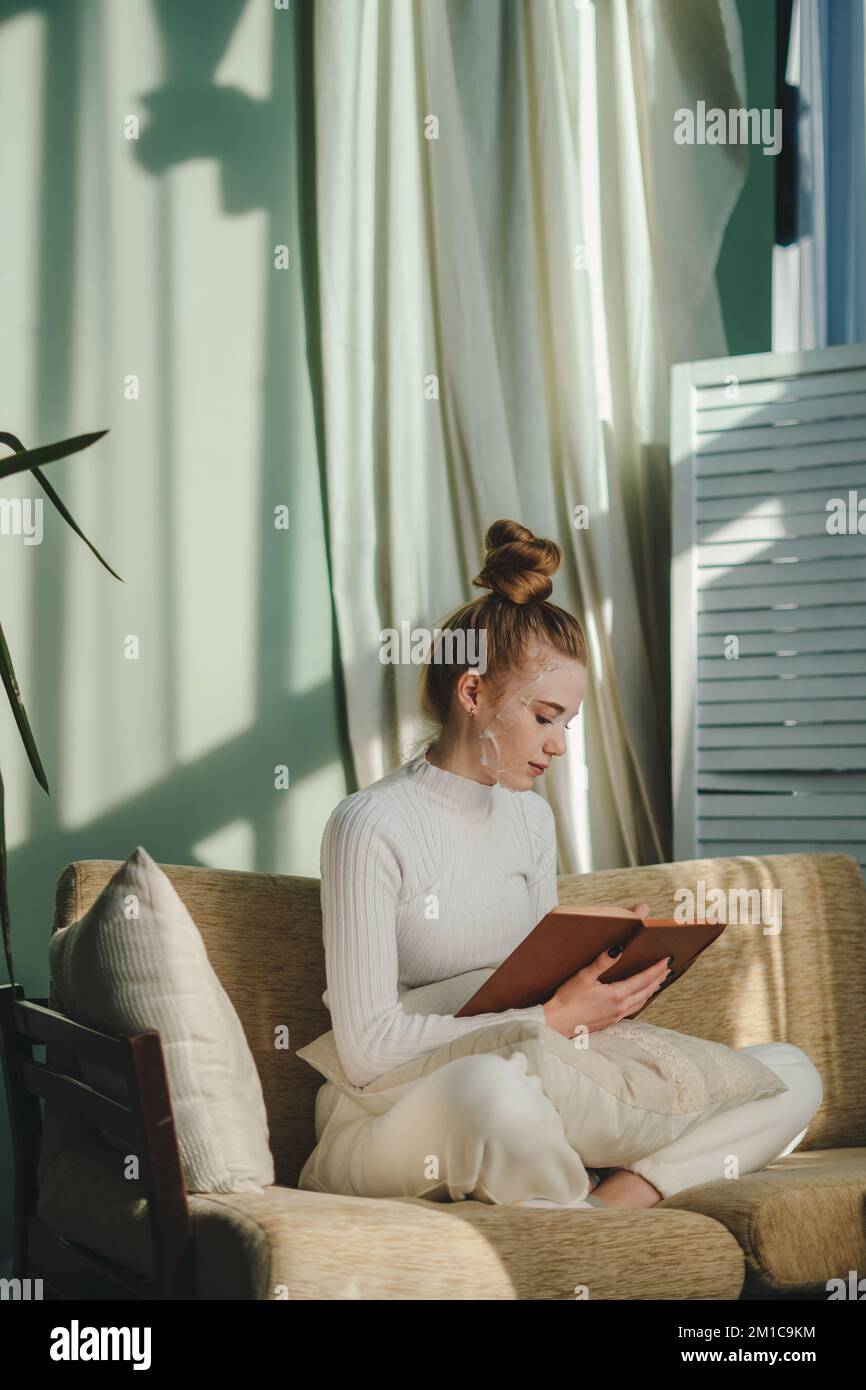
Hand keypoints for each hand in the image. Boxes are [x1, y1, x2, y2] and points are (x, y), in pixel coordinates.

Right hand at [543, 899, 668, 1036]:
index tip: (666, 960)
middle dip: (658, 979)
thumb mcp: (583, 977)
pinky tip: (639, 998)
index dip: (656, 969)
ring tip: (658, 982)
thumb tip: (618, 948)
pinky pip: (633, 1009)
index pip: (643, 980)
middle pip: (646, 991)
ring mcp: (616, 1016)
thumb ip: (602, 962)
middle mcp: (620, 1007)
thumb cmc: (567, 999)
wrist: (557, 1023)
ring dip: (651, 990)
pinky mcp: (611, 1021)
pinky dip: (641, 999)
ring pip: (641, 1001)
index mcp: (616, 995)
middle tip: (667, 968)